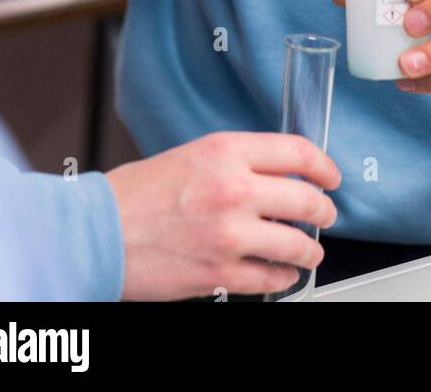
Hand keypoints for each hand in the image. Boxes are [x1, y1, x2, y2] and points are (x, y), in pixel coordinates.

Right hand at [107, 131, 340, 299]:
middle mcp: (233, 189)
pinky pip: (269, 278)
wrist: (99, 232)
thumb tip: (276, 175)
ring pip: (295, 243)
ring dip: (309, 250)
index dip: (323, 166)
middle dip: (324, 210)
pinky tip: (281, 274)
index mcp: (226, 151)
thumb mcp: (194, 155)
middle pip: (305, 199)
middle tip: (327, 214)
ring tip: (310, 251)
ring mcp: (229, 234)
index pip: (297, 152)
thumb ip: (236, 162)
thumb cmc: (138, 194)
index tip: (330, 176)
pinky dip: (282, 278)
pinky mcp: (219, 273)